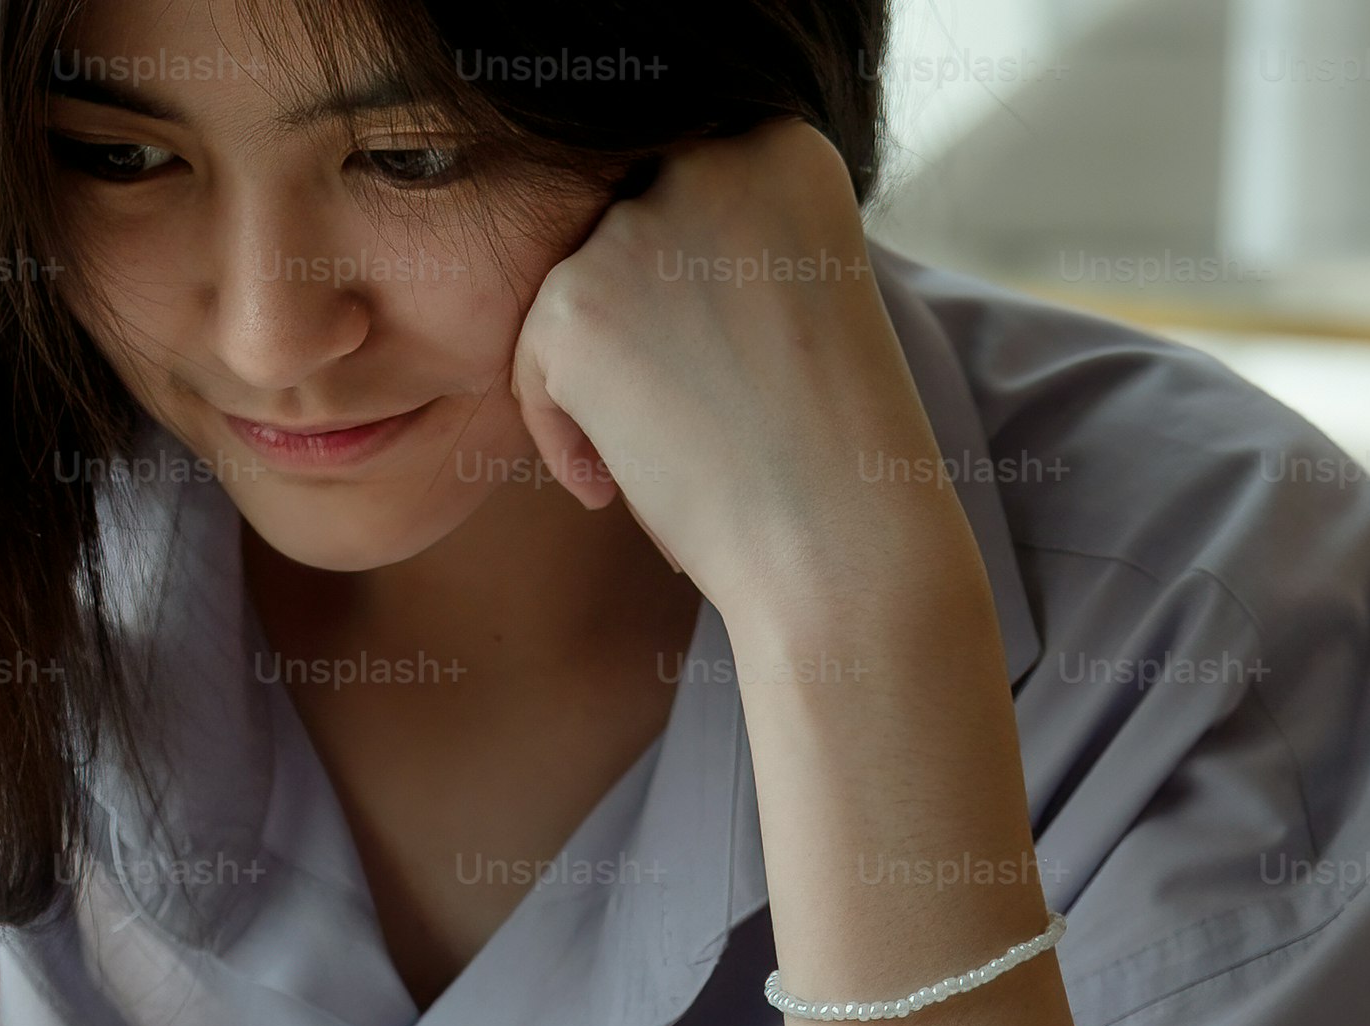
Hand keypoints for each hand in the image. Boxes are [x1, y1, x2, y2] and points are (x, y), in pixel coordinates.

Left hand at [506, 123, 981, 653]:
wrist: (837, 538)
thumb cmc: (828, 441)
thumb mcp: (797, 290)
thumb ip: (719, 239)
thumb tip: (619, 236)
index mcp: (782, 143)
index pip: (679, 189)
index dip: (685, 289)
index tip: (727, 363)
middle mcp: (710, 159)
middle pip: (621, 234)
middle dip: (637, 326)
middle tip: (693, 412)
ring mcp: (637, 227)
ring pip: (574, 294)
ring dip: (601, 376)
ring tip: (672, 451)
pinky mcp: (573, 302)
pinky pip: (532, 357)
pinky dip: (560, 429)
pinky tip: (616, 486)